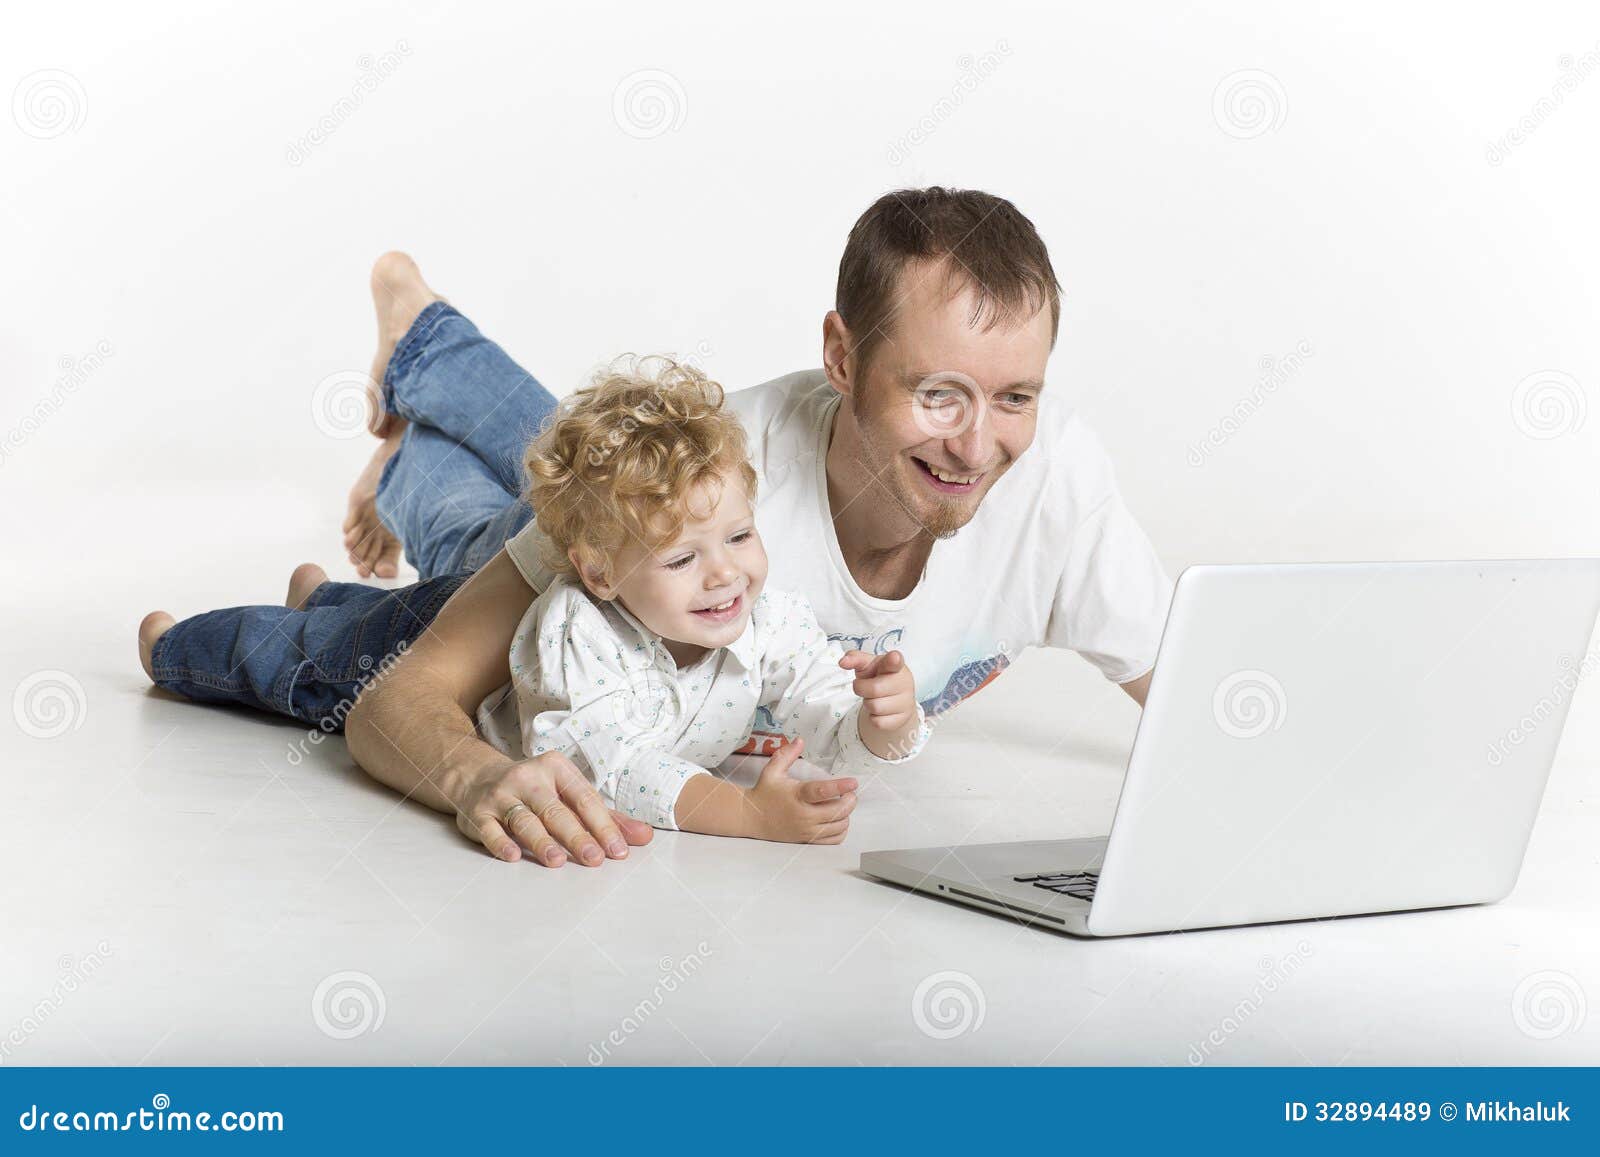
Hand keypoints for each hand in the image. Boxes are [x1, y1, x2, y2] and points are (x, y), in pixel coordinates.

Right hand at [454, 751, 653, 866]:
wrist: (478, 778)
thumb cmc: (535, 791)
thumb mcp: (568, 794)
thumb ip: (606, 817)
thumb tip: (644, 837)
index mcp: (556, 768)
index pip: (584, 799)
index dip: (603, 825)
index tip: (618, 850)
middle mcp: (528, 778)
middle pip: (557, 811)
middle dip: (577, 836)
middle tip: (594, 859)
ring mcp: (501, 794)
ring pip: (525, 820)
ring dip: (542, 841)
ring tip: (557, 861)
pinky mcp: (478, 813)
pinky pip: (490, 828)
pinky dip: (501, 842)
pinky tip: (513, 856)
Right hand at [742, 738, 857, 843]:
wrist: (751, 818)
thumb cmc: (764, 793)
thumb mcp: (773, 770)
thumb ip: (787, 754)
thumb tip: (800, 740)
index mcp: (796, 795)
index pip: (821, 792)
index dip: (840, 786)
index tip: (853, 782)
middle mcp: (803, 815)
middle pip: (837, 811)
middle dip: (850, 801)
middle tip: (850, 793)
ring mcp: (806, 830)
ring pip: (839, 826)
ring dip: (847, 815)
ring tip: (843, 805)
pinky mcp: (807, 840)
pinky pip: (834, 840)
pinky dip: (841, 830)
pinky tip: (838, 820)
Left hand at [839, 649, 917, 735]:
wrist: (895, 697)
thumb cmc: (878, 677)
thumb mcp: (867, 664)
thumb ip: (855, 658)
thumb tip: (843, 662)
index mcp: (895, 664)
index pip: (895, 661)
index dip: (893, 660)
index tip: (894, 657)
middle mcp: (904, 682)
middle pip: (874, 689)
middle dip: (862, 689)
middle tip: (865, 686)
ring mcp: (906, 701)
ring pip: (875, 707)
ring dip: (868, 703)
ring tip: (874, 697)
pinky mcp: (902, 719)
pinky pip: (878, 722)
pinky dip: (873, 717)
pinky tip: (880, 710)